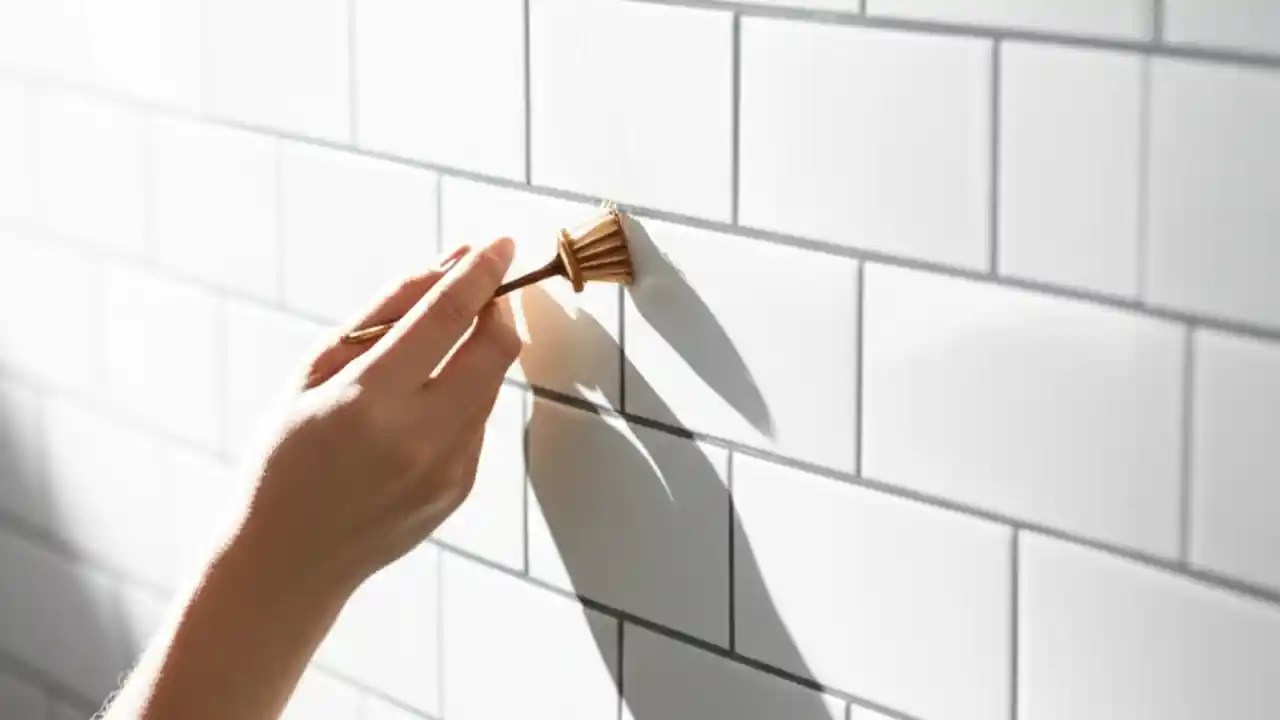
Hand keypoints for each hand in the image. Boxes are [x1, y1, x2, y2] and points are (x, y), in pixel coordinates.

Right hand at [232, 237, 522, 594]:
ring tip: (430, 354)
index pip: (447, 315)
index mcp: (369, 400)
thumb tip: (446, 265)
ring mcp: (447, 468)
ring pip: (492, 384)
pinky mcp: (461, 489)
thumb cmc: (286, 456)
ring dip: (477, 352)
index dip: (480, 271)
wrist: (287, 560)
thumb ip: (383, 312)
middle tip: (480, 289)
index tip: (498, 243)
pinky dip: (462, 397)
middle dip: (497, 307)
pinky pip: (478, 422)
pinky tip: (417, 412)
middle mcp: (418, 436)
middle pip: (495, 348)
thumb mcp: (312, 371)